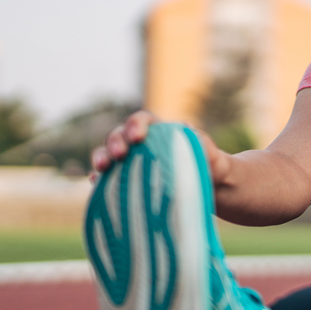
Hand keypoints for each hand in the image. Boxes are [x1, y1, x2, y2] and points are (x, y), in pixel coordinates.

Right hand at [89, 111, 233, 186]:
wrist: (211, 189)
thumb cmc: (212, 167)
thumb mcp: (214, 156)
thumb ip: (204, 145)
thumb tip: (187, 131)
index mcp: (160, 132)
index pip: (142, 120)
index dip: (136, 125)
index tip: (138, 137)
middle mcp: (141, 145)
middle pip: (120, 135)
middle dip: (116, 142)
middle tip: (120, 154)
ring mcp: (131, 163)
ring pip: (108, 154)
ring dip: (102, 158)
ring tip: (102, 168)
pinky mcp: (126, 182)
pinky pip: (108, 179)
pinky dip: (99, 180)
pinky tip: (95, 184)